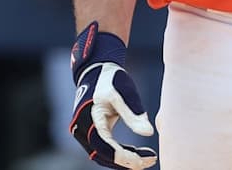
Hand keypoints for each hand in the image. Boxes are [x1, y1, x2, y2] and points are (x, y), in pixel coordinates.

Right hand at [70, 21, 156, 168]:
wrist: (97, 70)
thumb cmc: (110, 79)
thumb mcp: (123, 93)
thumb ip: (134, 114)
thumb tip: (149, 133)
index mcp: (88, 119)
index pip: (105, 146)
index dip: (124, 157)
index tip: (143, 161)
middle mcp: (82, 129)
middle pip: (103, 155)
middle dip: (127, 161)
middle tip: (150, 161)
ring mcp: (84, 132)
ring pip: (104, 155)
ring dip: (124, 160)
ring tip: (147, 159)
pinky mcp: (92, 132)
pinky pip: (105, 148)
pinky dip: (120, 153)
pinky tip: (137, 153)